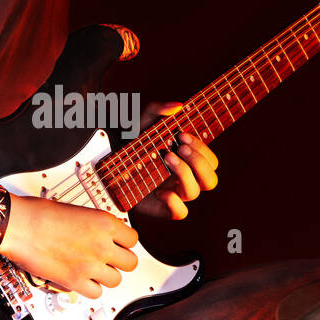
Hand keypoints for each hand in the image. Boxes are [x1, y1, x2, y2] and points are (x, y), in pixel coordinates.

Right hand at [0, 194, 137, 298]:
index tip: (117, 245)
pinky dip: (90, 288)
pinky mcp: (75, 281)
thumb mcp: (78, 211)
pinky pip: (96, 293)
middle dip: (119, 262)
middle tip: (108, 260)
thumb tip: (105, 236)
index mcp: (105, 223)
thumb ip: (96, 226)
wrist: (18, 225)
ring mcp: (90, 265)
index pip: (133, 240)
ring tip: (93, 270)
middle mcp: (102, 244)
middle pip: (130, 263)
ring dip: (105, 276)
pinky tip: (82, 280)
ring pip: (116, 280)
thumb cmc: (39, 214)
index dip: (124, 243)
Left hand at [133, 104, 218, 220]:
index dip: (202, 148)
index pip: (210, 161)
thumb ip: (158, 111)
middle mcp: (185, 180)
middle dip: (199, 161)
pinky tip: (160, 190)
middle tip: (179, 147)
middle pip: (210, 180)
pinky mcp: (161, 208)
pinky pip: (180, 213)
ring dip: (185, 173)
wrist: (108, 166)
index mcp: (188, 163)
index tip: (183, 134)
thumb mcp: (143, 124)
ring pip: (195, 192)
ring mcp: (174, 195)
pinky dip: (174, 202)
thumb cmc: (132, 146)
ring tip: (167, 158)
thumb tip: (177, 106)